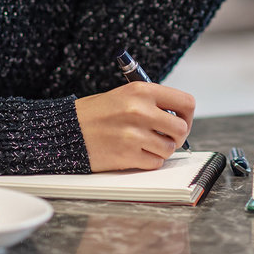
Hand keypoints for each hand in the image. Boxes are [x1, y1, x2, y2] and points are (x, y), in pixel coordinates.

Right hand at [74, 81, 194, 171]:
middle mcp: (140, 110)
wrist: (66, 130)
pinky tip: (135, 152)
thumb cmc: (96, 113)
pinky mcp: (128, 155)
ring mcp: (134, 134)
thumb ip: (152, 102)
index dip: (187, 115)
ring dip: (161, 149)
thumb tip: (179, 117)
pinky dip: (149, 160)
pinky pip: (155, 162)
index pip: (185, 102)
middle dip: (176, 136)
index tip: (180, 120)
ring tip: (145, 144)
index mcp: (141, 91)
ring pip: (169, 148)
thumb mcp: (124, 94)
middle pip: (181, 129)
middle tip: (165, 137)